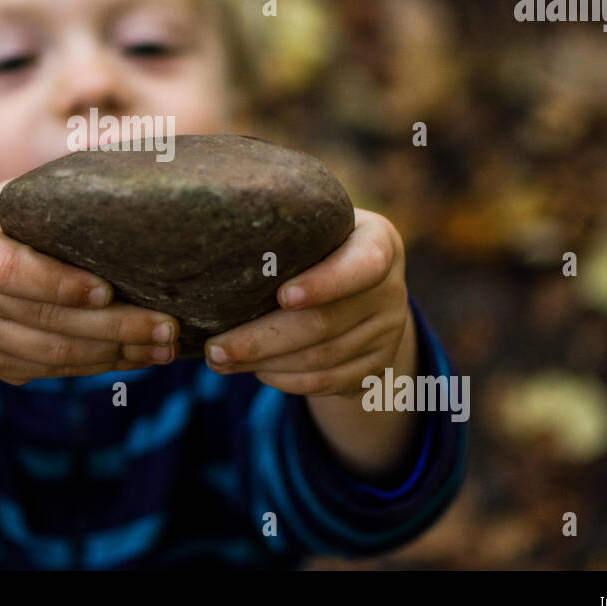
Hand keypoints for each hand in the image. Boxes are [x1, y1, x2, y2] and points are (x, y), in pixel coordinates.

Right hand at [0, 181, 180, 384]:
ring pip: (55, 355)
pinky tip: (138, 356)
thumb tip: (132, 158)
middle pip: (46, 322)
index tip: (108, 289)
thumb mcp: (0, 202)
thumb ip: (49, 195)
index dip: (60, 285)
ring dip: (116, 353)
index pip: (12, 271)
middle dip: (115, 327)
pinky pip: (53, 372)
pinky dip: (99, 365)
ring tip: (166, 344)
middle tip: (167, 324)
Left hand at [201, 208, 413, 396]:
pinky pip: (328, 382)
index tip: (281, 295)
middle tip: (215, 347)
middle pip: (327, 322)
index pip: (363, 265)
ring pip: (322, 359)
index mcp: (379, 241)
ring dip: (265, 364)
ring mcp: (388, 332)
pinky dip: (286, 380)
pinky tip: (255, 370)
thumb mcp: (317, 223)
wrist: (365, 282)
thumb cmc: (320, 241)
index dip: (324, 283)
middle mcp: (391, 289)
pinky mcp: (377, 365)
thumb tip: (217, 232)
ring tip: (219, 360)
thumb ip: (286, 225)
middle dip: (263, 339)